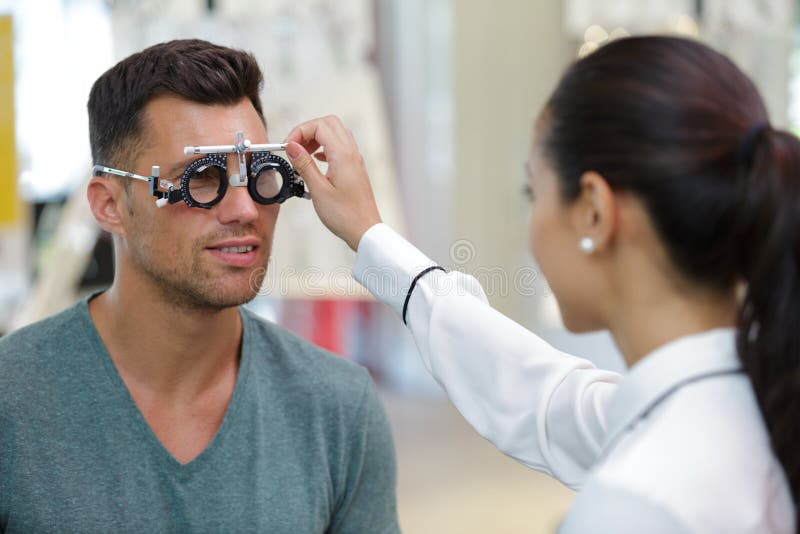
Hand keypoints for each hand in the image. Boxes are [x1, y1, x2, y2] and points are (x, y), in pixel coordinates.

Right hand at [284, 116, 382, 250]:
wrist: (364, 230)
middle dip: (308, 130)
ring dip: (317, 138)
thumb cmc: (346, 215)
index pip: (320, 126)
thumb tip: (292, 147)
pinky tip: (316, 160)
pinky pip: (339, 147)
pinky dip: (325, 147)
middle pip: (329, 123)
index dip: (300, 131)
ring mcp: (355, 160)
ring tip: (302, 154)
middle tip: (295, 146)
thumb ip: (304, 165)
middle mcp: (351, 154)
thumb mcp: (318, 190)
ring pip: (335, 133)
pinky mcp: (354, 168)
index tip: (289, 146)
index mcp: (343, 155)